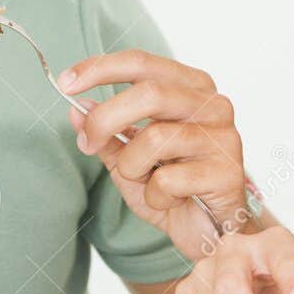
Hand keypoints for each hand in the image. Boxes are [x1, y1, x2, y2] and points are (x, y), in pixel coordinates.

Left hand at [58, 49, 250, 260]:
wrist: (210, 232)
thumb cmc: (173, 188)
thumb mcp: (128, 158)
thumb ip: (105, 133)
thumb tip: (76, 109)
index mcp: (190, 87)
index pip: (141, 62)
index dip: (100, 69)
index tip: (65, 83)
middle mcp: (212, 104)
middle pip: (149, 94)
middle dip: (106, 120)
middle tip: (88, 144)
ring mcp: (224, 137)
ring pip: (154, 139)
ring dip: (133, 168)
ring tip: (146, 182)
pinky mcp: (228, 172)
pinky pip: (169, 180)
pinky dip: (156, 196)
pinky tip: (172, 201)